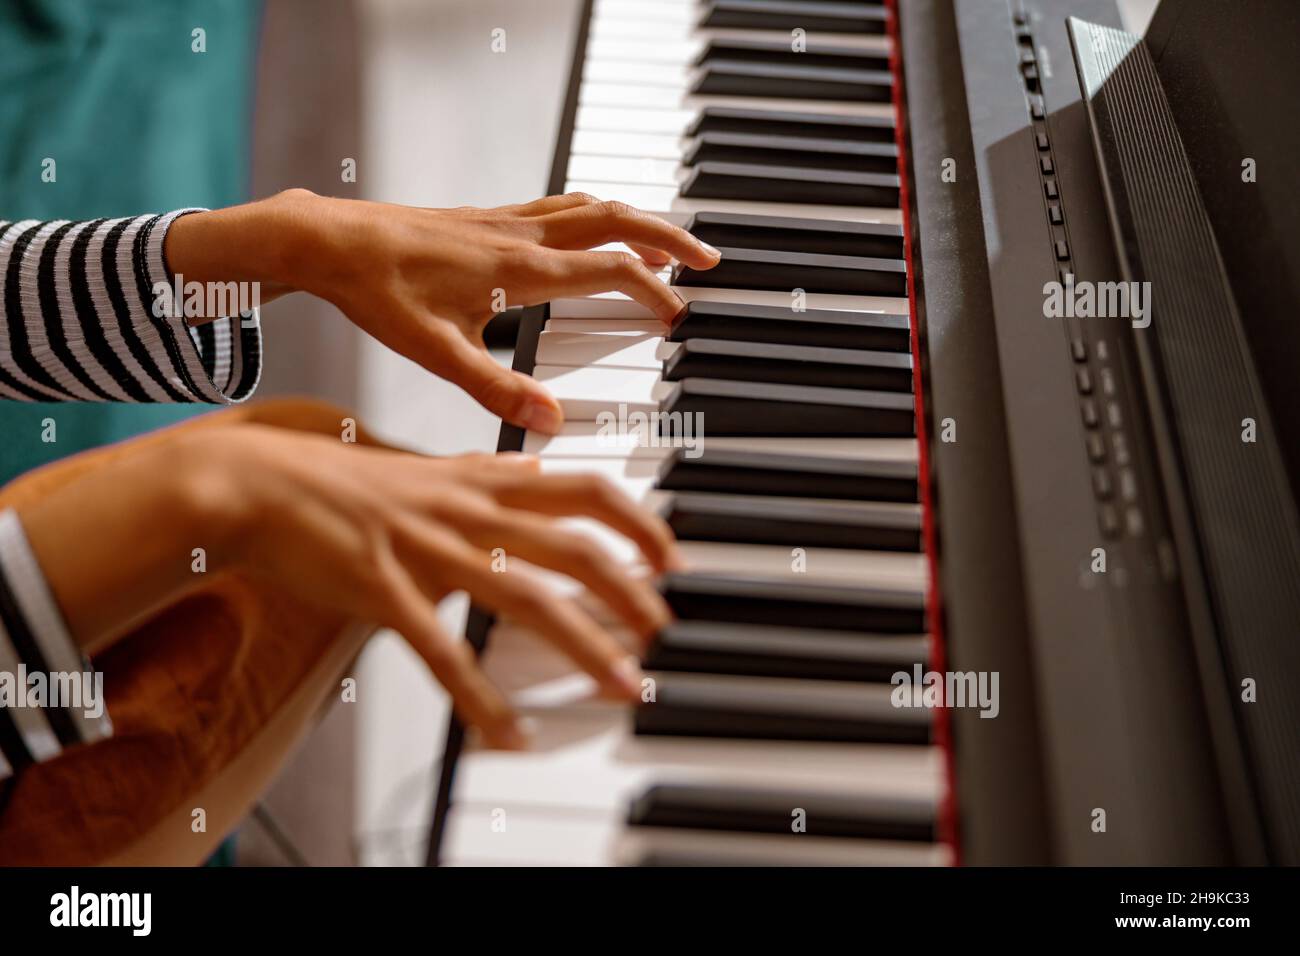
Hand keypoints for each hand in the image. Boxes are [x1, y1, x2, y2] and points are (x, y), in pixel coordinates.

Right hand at [20, 422, 681, 748]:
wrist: (257, 483)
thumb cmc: (341, 481)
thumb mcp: (427, 467)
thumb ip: (486, 473)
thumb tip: (534, 471)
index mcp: (480, 482)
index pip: (583, 488)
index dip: (637, 522)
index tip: (671, 558)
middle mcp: (466, 511)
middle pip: (572, 547)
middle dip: (630, 592)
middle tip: (664, 633)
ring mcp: (427, 548)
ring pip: (526, 597)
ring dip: (584, 646)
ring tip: (624, 685)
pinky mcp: (383, 588)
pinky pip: (442, 651)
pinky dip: (480, 698)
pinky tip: (510, 735)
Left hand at [165, 190, 720, 432]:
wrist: (327, 241)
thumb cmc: (377, 293)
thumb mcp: (438, 354)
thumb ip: (498, 391)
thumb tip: (550, 424)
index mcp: (518, 270)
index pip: (608, 272)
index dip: (651, 293)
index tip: (676, 318)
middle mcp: (520, 236)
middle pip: (616, 220)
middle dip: (668, 238)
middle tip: (707, 260)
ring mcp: (506, 220)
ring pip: (591, 206)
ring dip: (637, 222)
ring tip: (666, 247)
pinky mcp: (488, 218)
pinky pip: (561, 206)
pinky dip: (597, 216)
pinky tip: (595, 233)